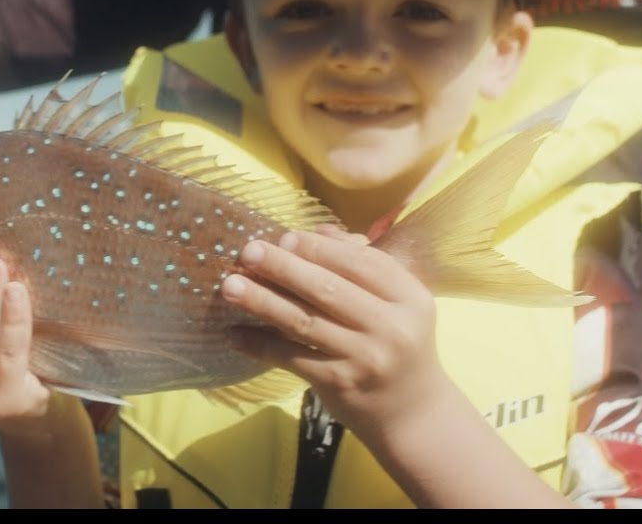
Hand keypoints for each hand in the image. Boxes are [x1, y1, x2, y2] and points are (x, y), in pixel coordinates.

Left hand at [221, 226, 446, 440]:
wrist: (411, 410)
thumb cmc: (397, 342)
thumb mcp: (397, 301)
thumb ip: (361, 263)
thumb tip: (316, 231)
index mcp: (409, 297)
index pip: (360, 262)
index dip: (319, 247)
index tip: (284, 236)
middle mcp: (391, 327)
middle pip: (327, 288)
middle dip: (283, 267)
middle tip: (249, 251)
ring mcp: (365, 358)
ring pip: (304, 321)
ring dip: (262, 301)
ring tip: (230, 286)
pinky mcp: (339, 384)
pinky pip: (292, 357)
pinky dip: (260, 344)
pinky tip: (235, 332)